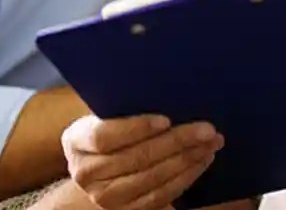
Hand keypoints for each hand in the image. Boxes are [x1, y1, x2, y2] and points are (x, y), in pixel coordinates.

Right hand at [61, 114, 224, 209]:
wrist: (97, 169)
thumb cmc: (107, 128)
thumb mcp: (103, 113)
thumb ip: (122, 105)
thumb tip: (164, 88)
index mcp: (76, 141)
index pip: (105, 136)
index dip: (136, 128)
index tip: (166, 119)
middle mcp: (85, 173)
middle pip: (135, 158)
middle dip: (176, 142)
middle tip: (206, 129)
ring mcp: (105, 198)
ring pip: (152, 179)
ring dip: (187, 160)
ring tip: (210, 143)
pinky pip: (161, 196)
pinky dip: (185, 177)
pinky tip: (201, 161)